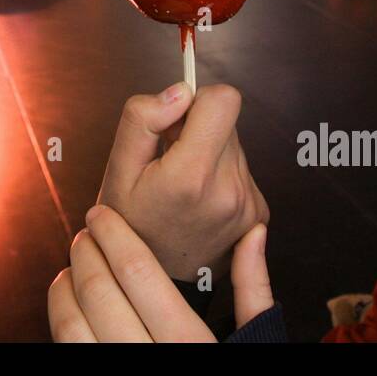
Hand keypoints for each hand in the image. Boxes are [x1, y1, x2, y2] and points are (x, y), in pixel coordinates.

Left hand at [48, 206, 273, 341]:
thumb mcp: (255, 344)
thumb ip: (253, 291)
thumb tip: (254, 233)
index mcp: (193, 346)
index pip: (140, 274)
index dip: (115, 236)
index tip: (102, 214)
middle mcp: (153, 366)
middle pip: (100, 294)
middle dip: (86, 253)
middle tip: (86, 232)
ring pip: (72, 326)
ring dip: (66, 286)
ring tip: (73, 265)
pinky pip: (69, 352)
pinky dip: (60, 319)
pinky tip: (68, 302)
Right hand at [98, 82, 268, 280]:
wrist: (152, 285)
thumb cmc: (129, 226)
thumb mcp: (117, 170)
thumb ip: (142, 119)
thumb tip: (181, 91)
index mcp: (192, 176)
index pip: (225, 99)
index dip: (198, 99)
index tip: (175, 122)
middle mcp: (230, 191)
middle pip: (227, 121)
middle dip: (198, 130)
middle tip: (169, 162)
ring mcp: (249, 206)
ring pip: (234, 146)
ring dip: (209, 155)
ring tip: (181, 188)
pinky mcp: (259, 215)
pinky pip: (241, 171)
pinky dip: (219, 178)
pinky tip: (197, 203)